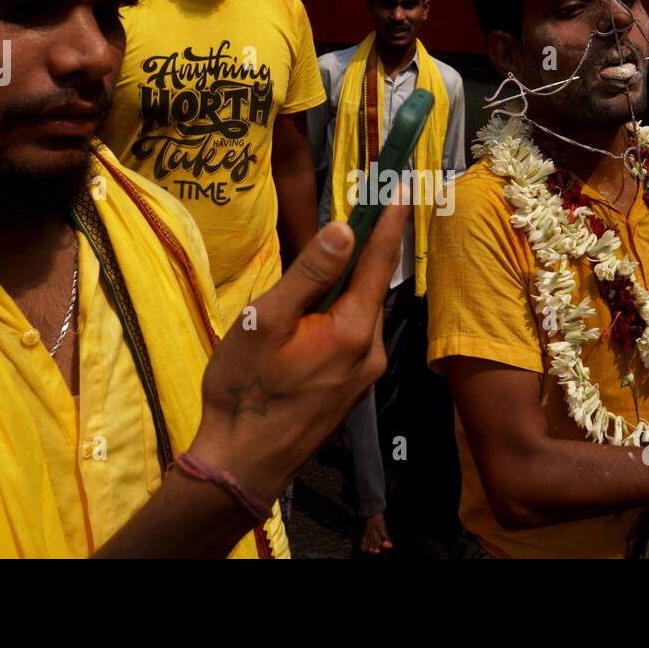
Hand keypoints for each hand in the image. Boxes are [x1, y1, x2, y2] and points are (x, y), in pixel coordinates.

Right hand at [188, 201, 407, 504]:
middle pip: (371, 287)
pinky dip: (339, 314)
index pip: (379, 261)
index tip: (405, 185)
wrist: (243, 464)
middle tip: (362, 210)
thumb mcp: (265, 321)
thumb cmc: (246, 390)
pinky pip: (352, 337)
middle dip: (366, 250)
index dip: (390, 220)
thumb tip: (345, 229)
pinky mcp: (350, 390)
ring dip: (346, 287)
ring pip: (360, 314)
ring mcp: (364, 375)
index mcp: (353, 330)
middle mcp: (371, 352)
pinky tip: (308, 319)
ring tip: (320, 268)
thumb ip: (308, 274)